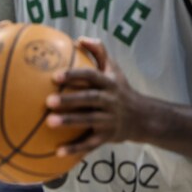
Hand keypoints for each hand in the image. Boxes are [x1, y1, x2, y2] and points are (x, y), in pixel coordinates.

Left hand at [44, 36, 143, 155]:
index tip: (55, 76)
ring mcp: (109, 119)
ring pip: (89, 121)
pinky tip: (58, 152)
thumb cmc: (120, 90)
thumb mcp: (113, 70)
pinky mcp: (107, 136)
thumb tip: (78, 39)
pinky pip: (90, 143)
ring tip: (49, 122)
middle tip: (48, 101)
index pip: (91, 75)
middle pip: (89, 99)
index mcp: (108, 83)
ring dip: (70, 122)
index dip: (74, 75)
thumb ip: (98, 52)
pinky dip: (75, 148)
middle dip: (70, 100)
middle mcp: (110, 100)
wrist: (143, 117)